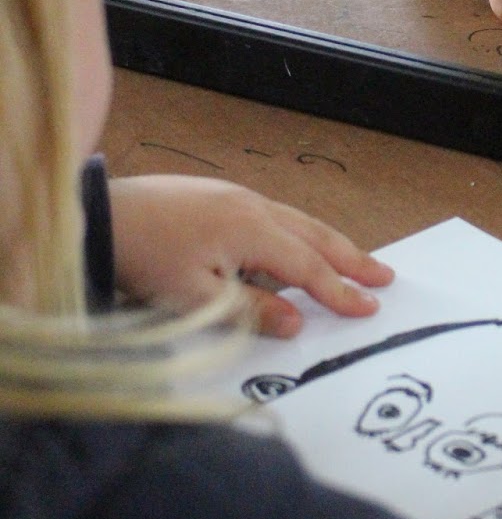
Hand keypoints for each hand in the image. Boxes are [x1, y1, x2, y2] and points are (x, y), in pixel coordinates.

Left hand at [108, 176, 393, 336]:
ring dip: (328, 242)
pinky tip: (296, 244)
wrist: (100, 215)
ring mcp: (235, 197)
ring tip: (353, 258)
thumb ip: (252, 311)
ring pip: (296, 221)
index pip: (309, 267)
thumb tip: (295, 321)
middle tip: (384, 275)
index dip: (340, 291)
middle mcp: (252, 206)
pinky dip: (298, 233)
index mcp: (253, 230)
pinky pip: (273, 215)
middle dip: (351, 258)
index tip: (369, 307)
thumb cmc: (143, 256)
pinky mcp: (217, 196)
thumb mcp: (197, 299)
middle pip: (314, 236)